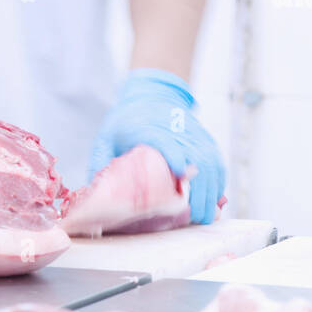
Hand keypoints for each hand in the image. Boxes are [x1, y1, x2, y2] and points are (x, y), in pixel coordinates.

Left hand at [88, 69, 224, 223]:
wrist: (151, 95)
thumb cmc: (125, 120)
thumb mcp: (106, 137)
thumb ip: (101, 163)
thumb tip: (93, 194)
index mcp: (148, 128)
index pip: (165, 140)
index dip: (174, 154)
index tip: (180, 173)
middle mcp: (176, 129)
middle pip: (195, 157)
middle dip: (199, 188)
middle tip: (196, 216)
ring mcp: (194, 135)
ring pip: (210, 162)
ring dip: (212, 190)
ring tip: (206, 216)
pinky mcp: (205, 139)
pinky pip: (217, 162)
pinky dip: (219, 182)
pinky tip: (216, 200)